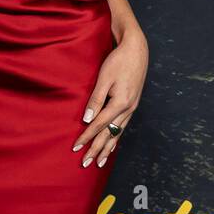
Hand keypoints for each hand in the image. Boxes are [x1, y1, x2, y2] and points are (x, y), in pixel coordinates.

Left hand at [73, 29, 147, 167]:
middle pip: (110, 134)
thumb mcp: (104, 78)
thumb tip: (88, 120)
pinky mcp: (132, 104)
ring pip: (118, 133)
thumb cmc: (118, 61)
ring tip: (99, 162)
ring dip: (108, 148)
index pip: (99, 125)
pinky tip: (113, 144)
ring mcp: (132, 108)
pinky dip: (116, 138)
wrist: (137, 50)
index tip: (76, 147)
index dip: (87, 137)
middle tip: (85, 163)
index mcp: (120, 103)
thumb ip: (96, 100)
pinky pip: (123, 127)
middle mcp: (128, 109)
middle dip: (97, 149)